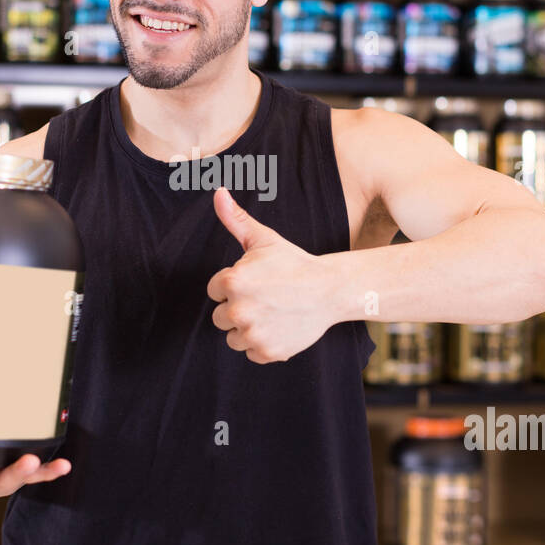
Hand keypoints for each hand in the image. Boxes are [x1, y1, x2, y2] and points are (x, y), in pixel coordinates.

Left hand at [205, 187, 334, 363]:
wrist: (330, 290)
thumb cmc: (295, 263)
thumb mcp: (264, 239)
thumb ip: (235, 219)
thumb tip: (218, 192)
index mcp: (232, 282)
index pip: (214, 290)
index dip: (233, 285)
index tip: (256, 282)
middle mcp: (238, 310)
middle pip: (219, 317)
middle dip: (237, 307)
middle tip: (265, 297)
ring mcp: (252, 334)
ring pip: (233, 337)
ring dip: (246, 328)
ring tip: (271, 312)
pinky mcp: (267, 352)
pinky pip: (250, 352)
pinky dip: (262, 344)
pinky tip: (279, 326)